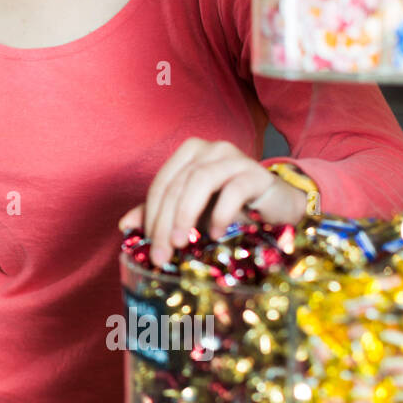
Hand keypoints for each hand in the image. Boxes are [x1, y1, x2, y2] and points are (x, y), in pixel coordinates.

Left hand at [117, 138, 308, 265]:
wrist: (277, 209)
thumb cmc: (231, 208)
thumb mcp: (192, 213)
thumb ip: (161, 215)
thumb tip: (125, 225)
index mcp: (189, 154)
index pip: (162, 184)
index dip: (151, 215)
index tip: (150, 246)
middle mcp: (210, 149)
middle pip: (177, 184)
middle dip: (165, 222)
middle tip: (162, 253)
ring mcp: (234, 157)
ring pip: (200, 181)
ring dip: (186, 214)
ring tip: (182, 242)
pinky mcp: (257, 173)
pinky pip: (234, 188)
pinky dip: (221, 212)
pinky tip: (216, 232)